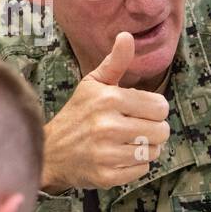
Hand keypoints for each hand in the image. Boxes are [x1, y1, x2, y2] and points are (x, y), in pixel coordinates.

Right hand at [40, 31, 170, 191]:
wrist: (49, 151)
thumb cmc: (77, 114)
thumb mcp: (93, 84)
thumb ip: (115, 62)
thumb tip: (127, 36)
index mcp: (109, 99)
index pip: (160, 107)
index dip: (154, 110)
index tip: (140, 111)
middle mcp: (108, 126)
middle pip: (161, 131)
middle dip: (153, 130)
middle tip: (135, 129)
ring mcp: (107, 153)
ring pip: (154, 152)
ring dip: (145, 148)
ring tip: (126, 143)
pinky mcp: (107, 176)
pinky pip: (142, 170)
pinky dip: (135, 166)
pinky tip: (118, 158)